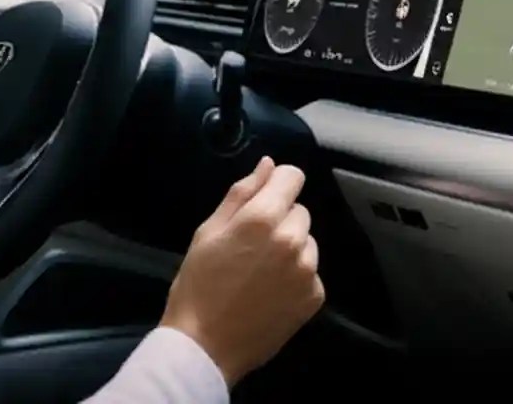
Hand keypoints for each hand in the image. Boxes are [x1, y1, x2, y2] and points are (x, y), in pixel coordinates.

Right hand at [160, 157, 324, 386]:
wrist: (205, 347)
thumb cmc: (198, 286)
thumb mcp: (208, 232)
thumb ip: (241, 193)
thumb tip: (267, 165)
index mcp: (263, 218)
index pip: (292, 176)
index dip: (277, 183)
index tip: (262, 200)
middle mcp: (293, 240)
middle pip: (299, 210)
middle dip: (279, 220)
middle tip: (250, 246)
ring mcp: (308, 270)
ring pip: (307, 240)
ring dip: (290, 248)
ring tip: (260, 272)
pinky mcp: (315, 296)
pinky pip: (310, 271)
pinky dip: (295, 276)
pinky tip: (270, 292)